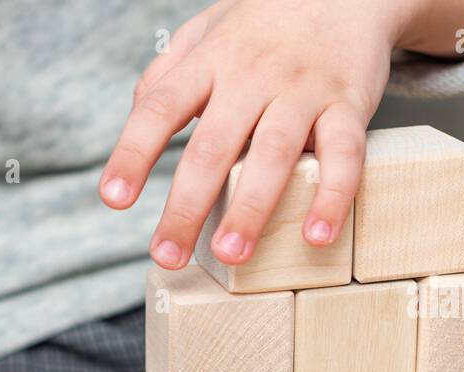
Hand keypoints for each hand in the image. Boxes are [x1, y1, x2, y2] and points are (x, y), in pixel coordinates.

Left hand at [99, 0, 463, 269]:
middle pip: (212, 147)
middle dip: (187, 206)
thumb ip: (167, 73)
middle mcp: (251, 76)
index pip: (159, 108)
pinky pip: (343, 154)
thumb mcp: (206, 31)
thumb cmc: (264, 23)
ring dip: (251, 209)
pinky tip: (317, 236)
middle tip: (168, 256)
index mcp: (209, 64)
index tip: (114, 198)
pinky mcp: (348, 104)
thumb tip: (136, 116)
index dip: (133, 153)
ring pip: (273, 154)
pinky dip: (332, 195)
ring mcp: (302, 90)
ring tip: (231, 255)